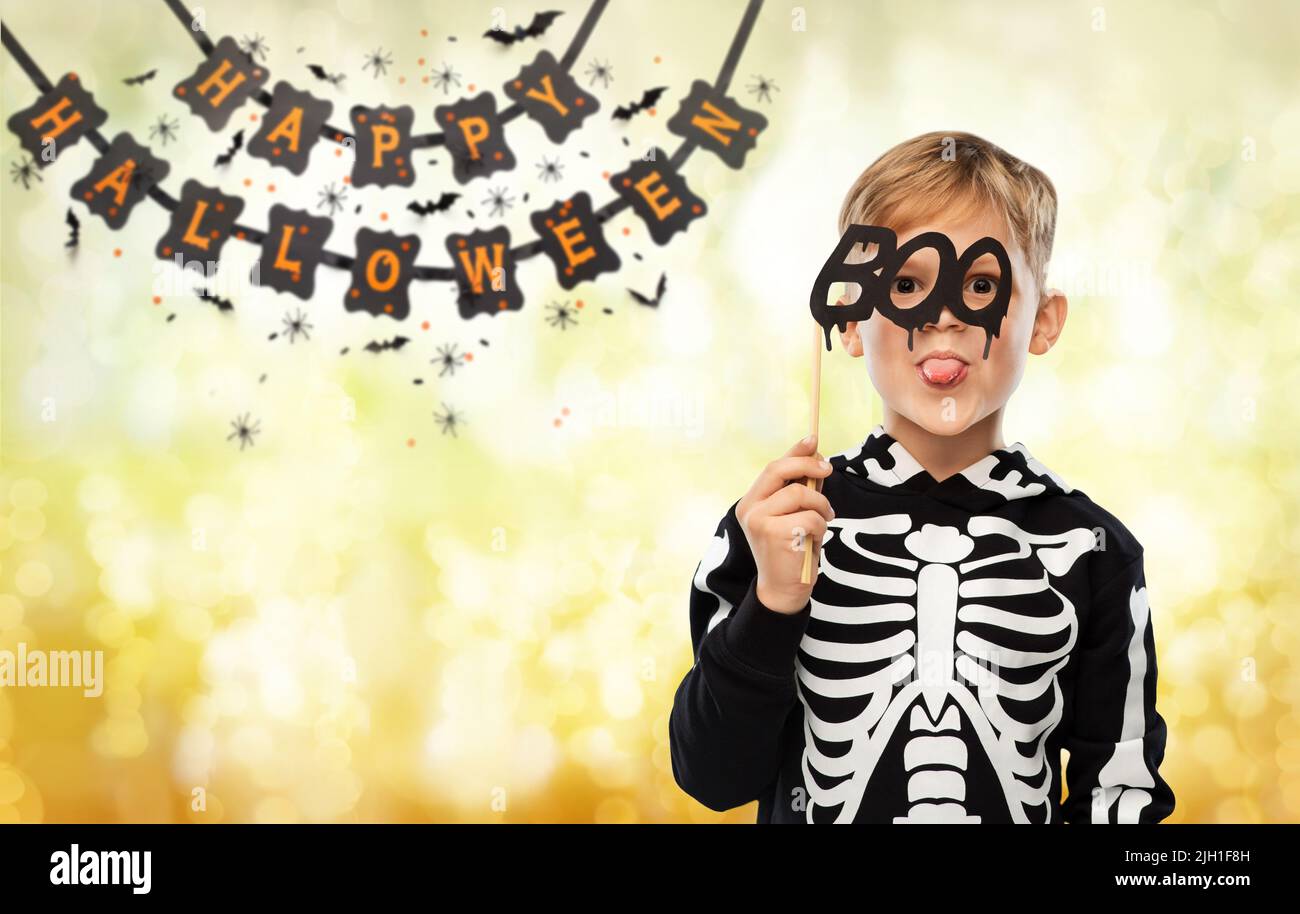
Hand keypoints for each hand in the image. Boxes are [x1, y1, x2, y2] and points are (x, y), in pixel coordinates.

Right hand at [736, 435, 834, 614]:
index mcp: (751, 502)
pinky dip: (820, 527)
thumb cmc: (790, 550)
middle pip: (780, 470)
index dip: (794, 452)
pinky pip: (811, 518)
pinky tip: (813, 540)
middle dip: (808, 465)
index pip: (773, 468)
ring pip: (802, 494)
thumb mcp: (792, 516)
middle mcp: (750, 509)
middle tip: (828, 470)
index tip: (813, 440)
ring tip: (821, 523)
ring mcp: (760, 521)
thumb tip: (816, 460)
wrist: (783, 589)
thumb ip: (798, 491)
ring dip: (820, 507)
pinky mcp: (776, 534)